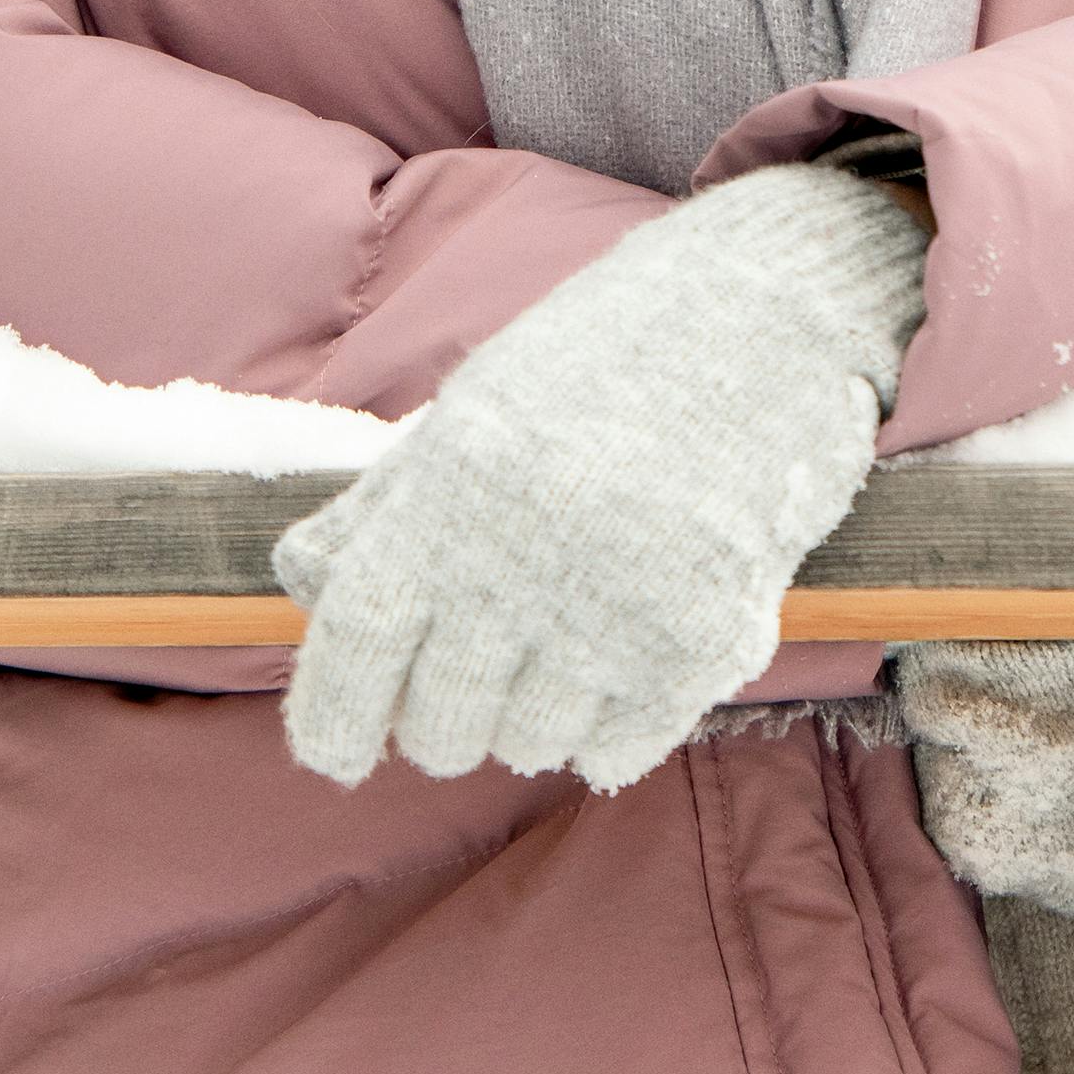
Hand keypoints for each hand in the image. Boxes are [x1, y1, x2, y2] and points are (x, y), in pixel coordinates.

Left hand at [276, 164, 927, 793]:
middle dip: (447, 717)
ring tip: (577, 625)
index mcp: (452, 486)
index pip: (357, 642)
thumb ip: (384, 504)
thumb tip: (304, 586)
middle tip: (486, 663)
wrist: (770, 317)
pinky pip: (617, 751)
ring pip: (529, 743)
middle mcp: (524, 553)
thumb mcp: (474, 410)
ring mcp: (616, 605)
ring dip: (536, 711)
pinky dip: (612, 725)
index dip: (330, 719)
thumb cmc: (607, 363)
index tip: (337, 756)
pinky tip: (632, 649)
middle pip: (440, 723)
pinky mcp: (701, 642)